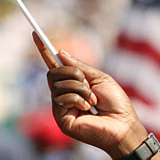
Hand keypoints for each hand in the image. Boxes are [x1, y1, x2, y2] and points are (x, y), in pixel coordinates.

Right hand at [33, 32, 148, 158]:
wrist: (123, 125)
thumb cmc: (116, 103)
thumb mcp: (100, 79)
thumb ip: (80, 67)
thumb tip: (60, 53)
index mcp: (73, 84)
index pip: (54, 65)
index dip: (45, 50)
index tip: (36, 34)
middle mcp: (63, 95)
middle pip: (53, 72)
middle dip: (73, 74)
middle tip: (88, 84)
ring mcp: (60, 107)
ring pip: (58, 83)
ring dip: (80, 88)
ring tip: (93, 102)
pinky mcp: (60, 118)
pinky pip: (62, 97)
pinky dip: (78, 99)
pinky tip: (88, 109)